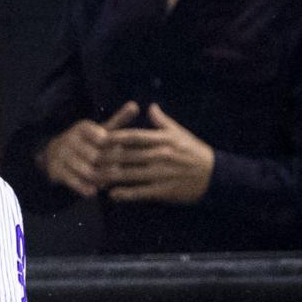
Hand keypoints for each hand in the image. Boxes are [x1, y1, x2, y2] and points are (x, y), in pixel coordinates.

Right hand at [36, 102, 140, 196]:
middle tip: (124, 173)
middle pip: (95, 156)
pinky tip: (94, 192)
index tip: (127, 156)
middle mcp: (70, 139)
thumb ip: (118, 120)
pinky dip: (83, 187)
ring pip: (85, 170)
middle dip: (109, 166)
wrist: (54, 153)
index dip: (115, 149)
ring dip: (99, 178)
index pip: (103, 139)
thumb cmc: (86, 142)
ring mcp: (62, 156)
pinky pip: (72, 181)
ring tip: (110, 183)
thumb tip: (135, 105)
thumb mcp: (100, 130)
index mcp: (83, 127)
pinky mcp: (56, 170)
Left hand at [99, 103, 214, 203]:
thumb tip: (150, 106)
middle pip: (127, 156)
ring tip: (94, 178)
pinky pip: (140, 192)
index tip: (98, 138)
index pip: (133, 137)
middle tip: (89, 159)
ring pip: (130, 175)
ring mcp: (160, 173)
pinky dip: (125, 194)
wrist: (213, 175)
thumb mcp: (180, 133)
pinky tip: (112, 194)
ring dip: (110, 177)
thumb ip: (162, 121)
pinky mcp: (163, 190)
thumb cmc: (194, 152)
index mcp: (162, 139)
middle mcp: (159, 155)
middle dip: (106, 158)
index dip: (114, 138)